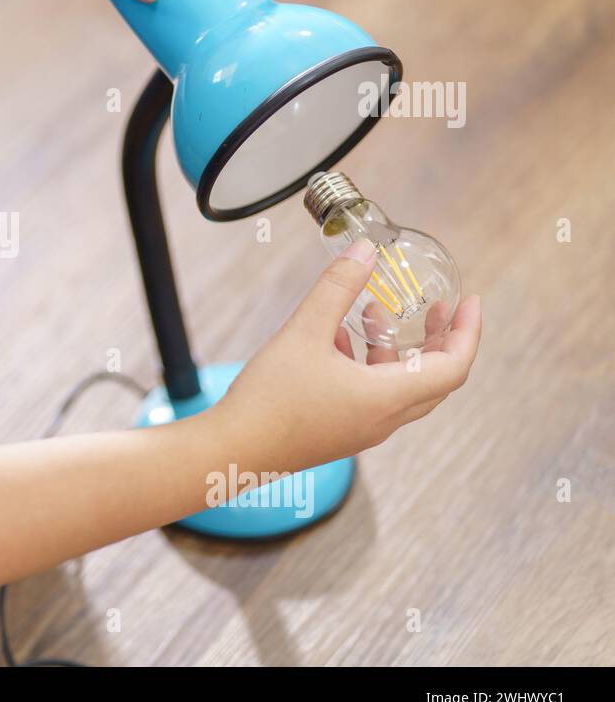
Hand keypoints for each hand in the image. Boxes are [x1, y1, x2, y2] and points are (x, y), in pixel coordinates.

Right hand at [218, 241, 481, 467]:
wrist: (233, 449)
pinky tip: (337, 341)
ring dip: (398, 350)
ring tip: (375, 314)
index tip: (469, 302)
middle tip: (438, 309)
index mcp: (386, 398)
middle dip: (440, 340)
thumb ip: (337, 288)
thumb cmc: (269, 399)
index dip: (468, 332)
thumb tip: (364, 252)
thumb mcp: (304, 332)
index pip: (453, 367)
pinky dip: (369, 366)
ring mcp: (362, 429)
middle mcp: (383, 418)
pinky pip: (373, 396)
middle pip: (435, 379)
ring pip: (402, 387)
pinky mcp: (341, 431)